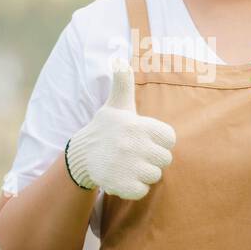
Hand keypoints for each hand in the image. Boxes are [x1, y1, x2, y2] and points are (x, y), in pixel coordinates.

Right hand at [66, 57, 176, 198]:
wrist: (81, 155)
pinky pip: (142, 191)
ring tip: (127, 165)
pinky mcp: (122, 185)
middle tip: (135, 154)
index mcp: (138, 125)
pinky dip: (134, 187)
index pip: (169, 138)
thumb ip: (123, 82)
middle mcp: (133, 145)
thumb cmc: (106, 129)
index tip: (143, 139)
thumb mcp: (116, 104)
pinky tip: (122, 177)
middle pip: (164, 159)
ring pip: (154, 176)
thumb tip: (119, 58)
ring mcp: (127, 166)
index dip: (159, 140)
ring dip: (143, 174)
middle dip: (152, 158)